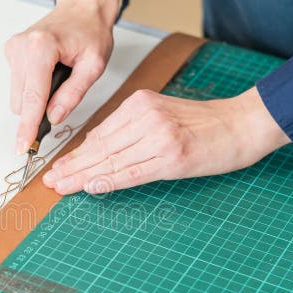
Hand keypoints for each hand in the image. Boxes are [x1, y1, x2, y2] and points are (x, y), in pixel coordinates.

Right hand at [5, 0, 120, 153]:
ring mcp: (14, 49)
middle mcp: (22, 47)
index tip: (22, 146)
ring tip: (58, 80)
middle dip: (38, 111)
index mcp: (41, 47)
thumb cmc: (90, 31)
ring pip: (18, 96)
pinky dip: (33, 87)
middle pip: (22, 100)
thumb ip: (73, 93)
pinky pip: (18, 84)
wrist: (82, 7)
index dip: (28, 126)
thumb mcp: (94, 65)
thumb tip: (54, 117)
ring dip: (36, 98)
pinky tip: (48, 74)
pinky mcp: (11, 52)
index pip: (33, 97)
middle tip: (62, 101)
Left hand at [42, 87, 290, 193]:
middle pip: (100, 147)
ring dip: (83, 176)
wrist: (241, 124)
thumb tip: (98, 151)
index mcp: (140, 104)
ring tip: (62, 188)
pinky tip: (92, 187)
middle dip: (72, 166)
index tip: (58, 167)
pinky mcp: (172, 157)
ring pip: (112, 160)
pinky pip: (134, 172)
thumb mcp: (162, 115)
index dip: (76, 154)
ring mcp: (158, 136)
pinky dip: (111, 181)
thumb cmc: (204, 124)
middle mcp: (146, 117)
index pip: (100, 133)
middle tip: (50, 181)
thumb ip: (130, 130)